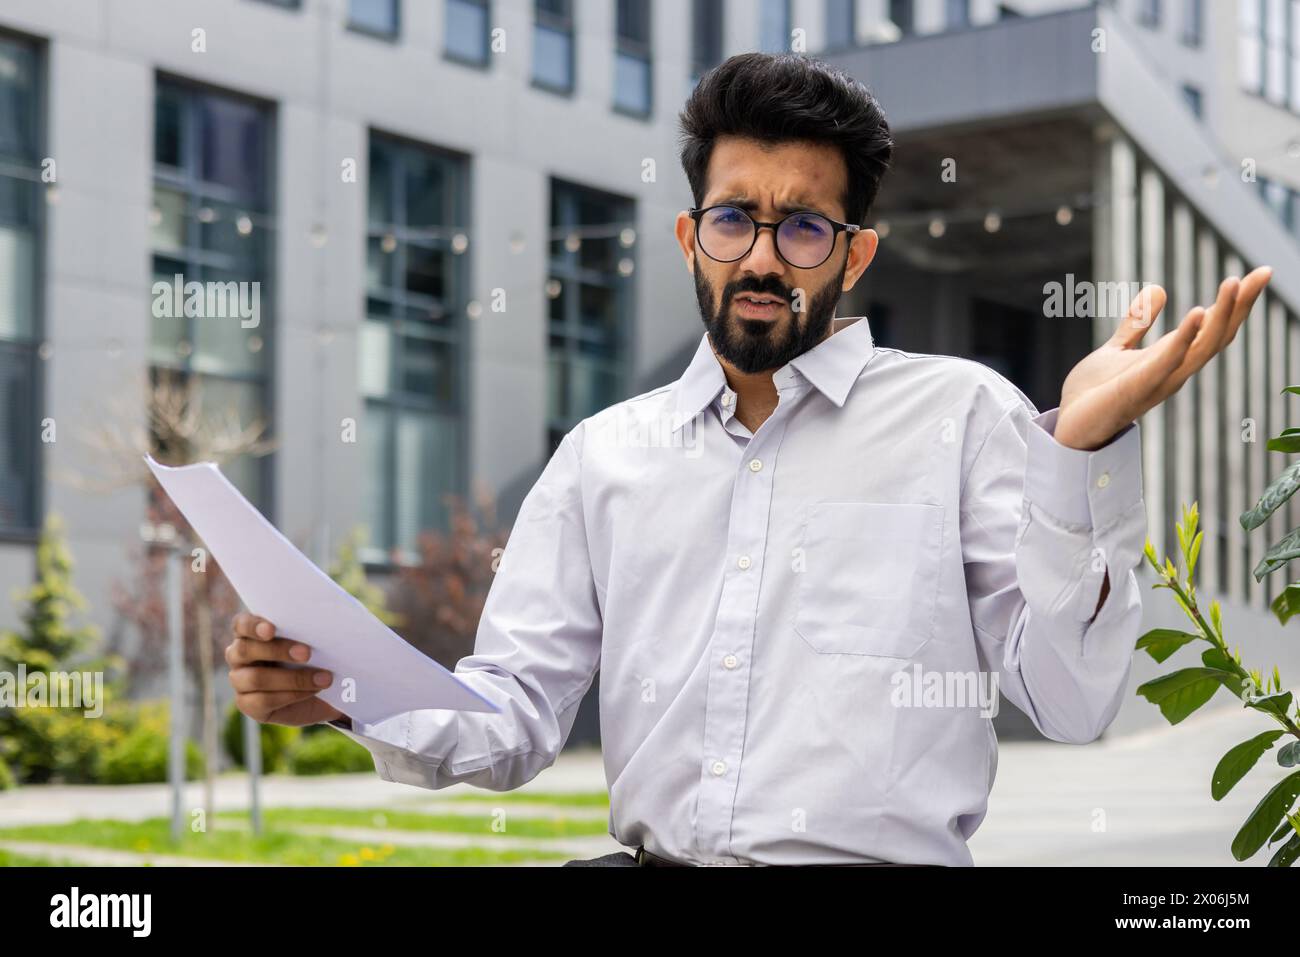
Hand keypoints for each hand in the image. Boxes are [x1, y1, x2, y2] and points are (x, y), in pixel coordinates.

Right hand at [225, 612, 343, 725]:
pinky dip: (292, 695)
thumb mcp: (314, 641)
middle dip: (277, 650)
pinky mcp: (248, 704)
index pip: (241, 624)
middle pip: (245, 650)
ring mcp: (240, 681)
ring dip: (293, 678)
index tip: (271, 629)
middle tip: (307, 653)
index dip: (253, 626)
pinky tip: (313, 691)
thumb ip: (308, 631)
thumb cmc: (316, 658)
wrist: (323, 693)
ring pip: (256, 678)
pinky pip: (264, 700)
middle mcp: (238, 655)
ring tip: (323, 678)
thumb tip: (323, 622)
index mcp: (250, 632)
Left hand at [1054, 267, 1273, 450]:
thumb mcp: (1118, 349)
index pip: (1212, 328)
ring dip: (1220, 316)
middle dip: (1240, 305)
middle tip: (1263, 273)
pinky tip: (1197, 313)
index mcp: (1171, 359)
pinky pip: (1166, 363)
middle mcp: (1173, 371)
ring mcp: (1158, 381)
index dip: (1236, 303)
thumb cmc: (1094, 393)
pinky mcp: (1137, 388)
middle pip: (1217, 337)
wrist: (1068, 426)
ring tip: (1233, 283)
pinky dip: (1183, 339)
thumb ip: (1137, 323)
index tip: (1258, 274)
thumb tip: (1158, 289)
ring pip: (1201, 348)